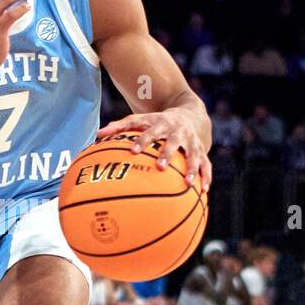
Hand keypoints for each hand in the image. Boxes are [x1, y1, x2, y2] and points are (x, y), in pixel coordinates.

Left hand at [95, 109, 210, 191]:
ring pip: (194, 154)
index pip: (150, 131)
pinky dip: (206, 177)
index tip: (133, 151)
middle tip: (160, 167)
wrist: (188, 114)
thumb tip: (97, 134)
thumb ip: (120, 126)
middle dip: (167, 153)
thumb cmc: (157, 122)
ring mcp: (192, 141)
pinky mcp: (202, 150)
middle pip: (173, 142)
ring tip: (188, 183)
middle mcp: (178, 132)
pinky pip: (206, 164)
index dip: (142, 140)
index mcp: (161, 124)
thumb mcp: (140, 119)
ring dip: (192, 168)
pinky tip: (203, 191)